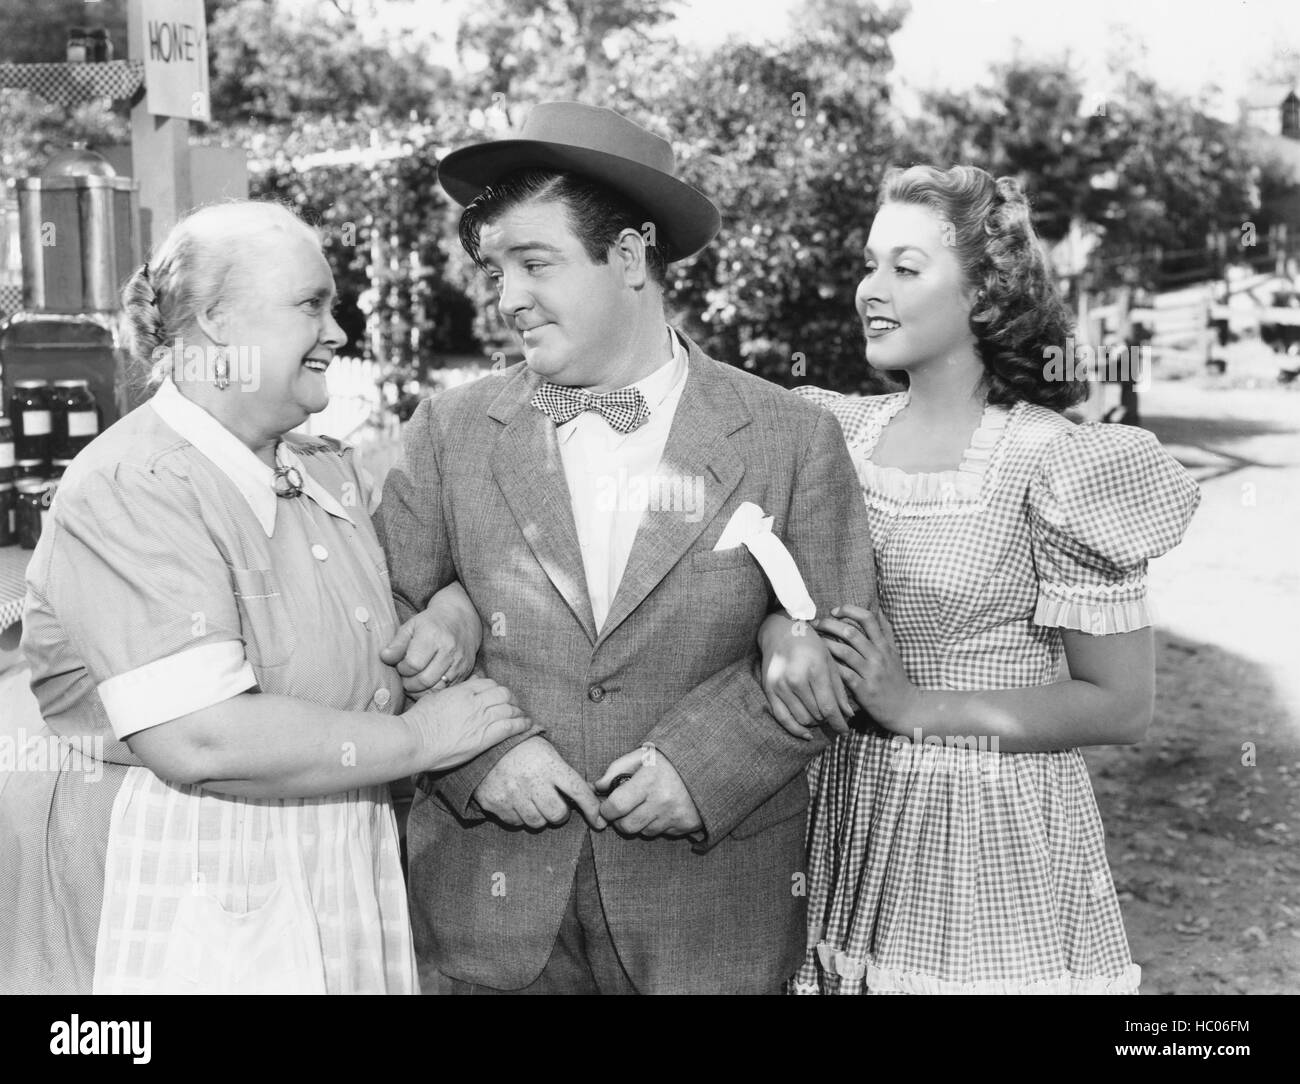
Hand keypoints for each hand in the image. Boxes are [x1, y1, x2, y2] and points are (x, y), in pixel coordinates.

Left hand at [381, 599, 477, 696]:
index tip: (401, 664)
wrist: (461, 619)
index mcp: (433, 636)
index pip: (413, 665)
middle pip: (424, 680)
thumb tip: (385, 658)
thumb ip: (397, 644)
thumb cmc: (431, 623)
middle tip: (406, 676)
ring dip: (420, 691)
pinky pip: (446, 690)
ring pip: (436, 689)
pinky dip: (433, 691)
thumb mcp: (411, 626)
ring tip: (415, 681)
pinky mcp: (465, 672)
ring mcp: (459, 663)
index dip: (402, 669)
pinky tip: (427, 683)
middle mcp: (449, 651)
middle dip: (409, 683)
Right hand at [403, 676, 531, 771]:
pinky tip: (528, 725)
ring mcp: (481, 718)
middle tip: (514, 705)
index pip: (488, 683)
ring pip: (510, 708)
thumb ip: (448, 692)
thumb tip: (457, 688)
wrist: (414, 740)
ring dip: (519, 711)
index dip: (497, 689)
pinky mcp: (484, 737)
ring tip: (523, 716)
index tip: (500, 695)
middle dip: (511, 698)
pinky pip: (511, 726)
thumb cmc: (417, 722)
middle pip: (503, 693)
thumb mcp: (433, 698)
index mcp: (462, 690)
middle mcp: (475, 701)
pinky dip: (522, 724)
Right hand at [472, 736, 605, 830]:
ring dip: (539, 816)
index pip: (579, 791)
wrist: (485, 743)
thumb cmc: (523, 748)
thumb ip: (565, 774)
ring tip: (532, 801)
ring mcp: (512, 793)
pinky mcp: (495, 803)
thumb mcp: (547, 752)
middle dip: (559, 814)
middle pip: (557, 815)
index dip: (592, 809)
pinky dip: (519, 816)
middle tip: (554, 804)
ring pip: (537, 823)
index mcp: (550, 764)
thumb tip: (589, 796)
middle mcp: (532, 780)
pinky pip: (515, 822)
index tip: (599, 821)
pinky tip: (515, 801)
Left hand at [594, 746, 702, 838]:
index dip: (606, 809)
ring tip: (651, 803)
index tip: (608, 805)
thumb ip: (616, 769)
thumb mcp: (643, 754)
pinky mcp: (687, 825)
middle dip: (621, 819)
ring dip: (642, 822)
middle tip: (626, 807)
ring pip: (644, 832)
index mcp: (649, 779)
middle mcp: (663, 800)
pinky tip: (667, 808)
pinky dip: (661, 824)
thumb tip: (597, 787)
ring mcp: (676, 815)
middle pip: (627, 827)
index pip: (615, 807)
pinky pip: (663, 833)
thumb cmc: (672, 758)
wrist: (711, 764)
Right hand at [759, 613, 854, 738]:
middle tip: (832, 715)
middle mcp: (796, 679)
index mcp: (815, 670)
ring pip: (803, 718)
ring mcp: (780, 686)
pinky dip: (796, 729)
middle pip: (817, 715)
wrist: (780, 631)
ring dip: (814, 722)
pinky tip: (806, 733)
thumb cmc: (810, 644)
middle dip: (828, 718)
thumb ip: (839, 689)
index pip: (828, 707)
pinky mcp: (769, 690)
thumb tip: (849, 715)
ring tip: (820, 715)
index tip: (846, 730)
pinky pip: (783, 718)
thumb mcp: (829, 661)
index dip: (839, 723)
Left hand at [812, 604, 919, 733]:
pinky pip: (842, 673)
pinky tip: (819, 662)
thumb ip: (886, 632)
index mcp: (884, 645)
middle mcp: (878, 656)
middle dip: (829, 624)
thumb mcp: (895, 653)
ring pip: (844, 651)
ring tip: (814, 641)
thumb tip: (879, 610)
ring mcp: (871, 672)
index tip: (834, 611)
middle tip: (816, 624)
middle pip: (850, 632)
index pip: (867, 618)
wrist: (905, 707)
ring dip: (825, 644)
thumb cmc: (896, 678)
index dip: (849, 610)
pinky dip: (830, 666)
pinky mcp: (863, 689)